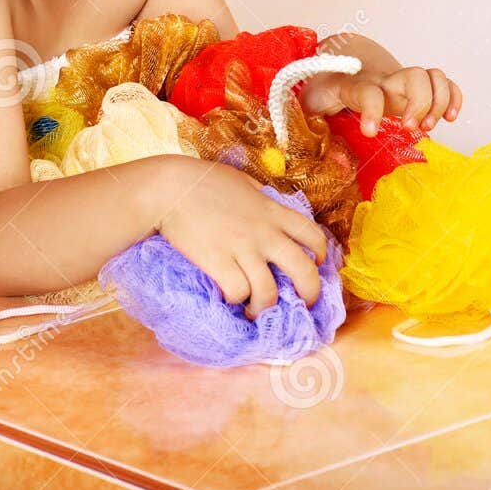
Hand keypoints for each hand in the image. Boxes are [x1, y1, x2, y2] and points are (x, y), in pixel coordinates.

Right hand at [149, 156, 327, 320]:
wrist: (170, 189)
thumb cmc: (202, 180)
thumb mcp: (242, 181)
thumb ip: (260, 195)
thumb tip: (269, 202)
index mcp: (272, 211)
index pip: (313, 235)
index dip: (320, 254)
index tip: (316, 263)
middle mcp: (264, 233)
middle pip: (304, 271)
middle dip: (310, 293)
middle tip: (303, 303)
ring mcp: (242, 249)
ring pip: (269, 293)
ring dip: (265, 306)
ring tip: (255, 309)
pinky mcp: (218, 262)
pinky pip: (238, 293)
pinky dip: (235, 300)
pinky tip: (229, 296)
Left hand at [298, 64, 462, 134]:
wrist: (337, 57)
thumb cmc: (323, 85)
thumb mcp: (309, 104)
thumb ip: (314, 129)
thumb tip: (337, 164)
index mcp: (354, 84)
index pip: (368, 92)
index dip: (373, 110)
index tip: (371, 131)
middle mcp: (382, 79)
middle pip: (413, 77)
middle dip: (419, 104)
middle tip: (411, 129)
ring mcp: (401, 80)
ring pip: (431, 76)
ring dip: (439, 101)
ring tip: (429, 126)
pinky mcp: (414, 85)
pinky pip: (442, 82)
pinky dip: (452, 96)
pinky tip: (450, 117)